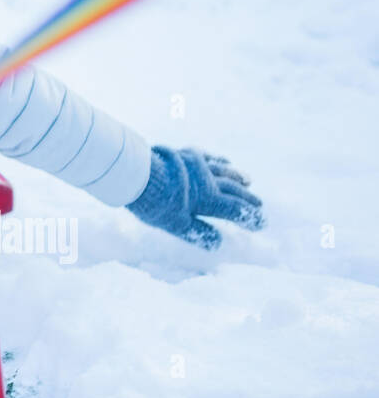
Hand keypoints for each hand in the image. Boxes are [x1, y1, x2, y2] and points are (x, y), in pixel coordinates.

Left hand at [127, 146, 265, 249]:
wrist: (136, 172)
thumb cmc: (155, 202)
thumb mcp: (176, 224)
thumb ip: (199, 233)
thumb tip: (218, 243)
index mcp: (209, 199)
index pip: (235, 209)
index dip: (249, 217)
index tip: (261, 223)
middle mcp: (208, 179)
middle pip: (233, 189)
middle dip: (247, 198)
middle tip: (260, 205)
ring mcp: (197, 164)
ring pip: (223, 170)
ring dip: (236, 176)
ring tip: (248, 181)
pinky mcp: (185, 154)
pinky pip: (207, 157)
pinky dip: (218, 160)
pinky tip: (222, 161)